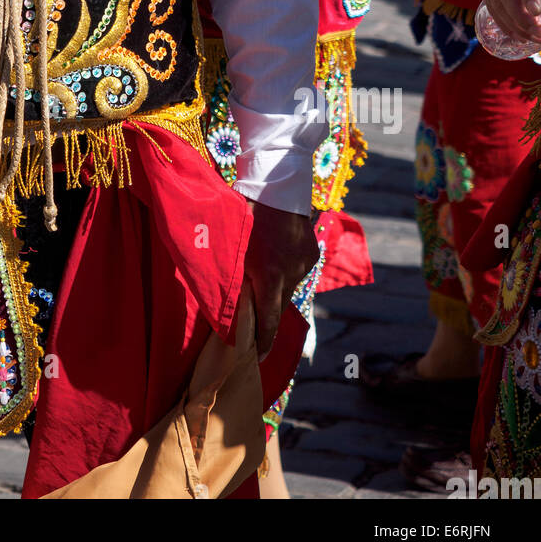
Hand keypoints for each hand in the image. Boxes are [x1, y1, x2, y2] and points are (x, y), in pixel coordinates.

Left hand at [242, 199, 319, 360]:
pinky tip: (273, 257)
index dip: (263, 343)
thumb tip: (228, 305)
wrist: (276, 183)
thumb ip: (232, 277)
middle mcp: (291, 274)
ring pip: (288, 288)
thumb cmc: (244, 212)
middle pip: (278, 306)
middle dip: (266, 314)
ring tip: (261, 276)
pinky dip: (284, 272)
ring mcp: (304, 264)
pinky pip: (296, 272)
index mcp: (269, 275)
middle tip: (251, 321)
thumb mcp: (232, 246)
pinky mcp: (312, 253)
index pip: (268, 321)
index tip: (257, 359)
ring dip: (275, 289)